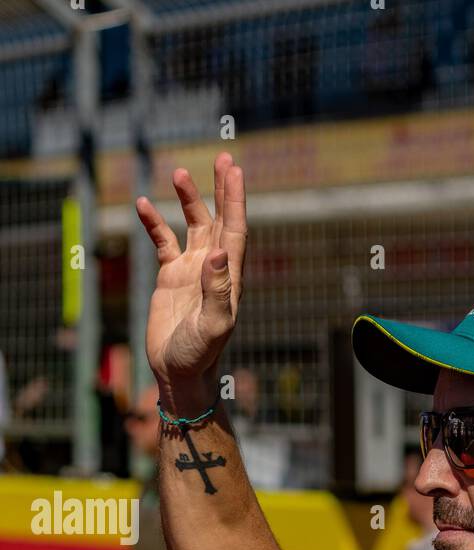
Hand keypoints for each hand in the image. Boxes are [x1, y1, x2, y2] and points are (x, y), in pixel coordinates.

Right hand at [134, 153, 246, 396]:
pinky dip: (154, 223)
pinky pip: (163, 242)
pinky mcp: (171, 277)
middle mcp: (214, 269)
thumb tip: (221, 251)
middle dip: (222, 190)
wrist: (178, 371)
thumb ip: (218, 290)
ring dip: (188, 201)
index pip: (236, 230)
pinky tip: (142, 204)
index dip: (236, 200)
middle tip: (223, 158)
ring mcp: (192, 271)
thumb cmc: (199, 354)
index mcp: (229, 278)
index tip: (235, 170)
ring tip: (179, 173)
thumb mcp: (213, 325)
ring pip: (194, 226)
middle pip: (220, 220)